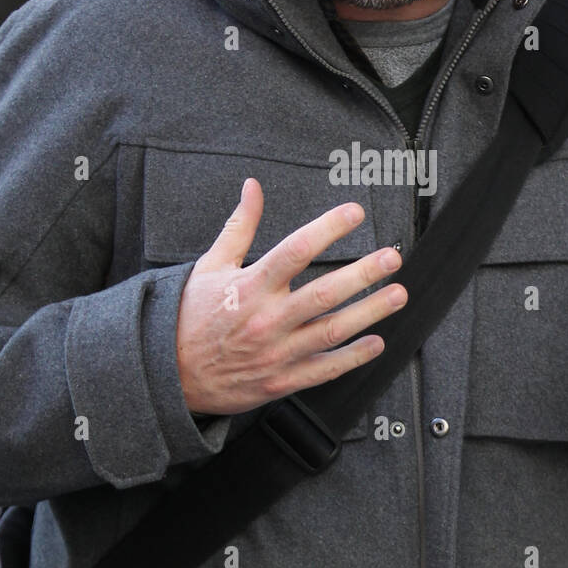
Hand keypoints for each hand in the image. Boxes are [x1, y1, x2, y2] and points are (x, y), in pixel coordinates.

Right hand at [176, 178, 406, 415]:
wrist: (170, 374)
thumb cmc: (192, 315)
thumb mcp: (211, 266)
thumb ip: (239, 226)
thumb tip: (253, 186)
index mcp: (250, 286)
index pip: (295, 250)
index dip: (327, 228)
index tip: (354, 212)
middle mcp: (266, 319)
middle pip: (323, 293)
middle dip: (362, 273)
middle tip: (391, 258)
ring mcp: (276, 353)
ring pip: (331, 331)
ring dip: (369, 312)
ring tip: (398, 294)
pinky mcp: (281, 380)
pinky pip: (323, 370)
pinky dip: (353, 358)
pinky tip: (377, 343)